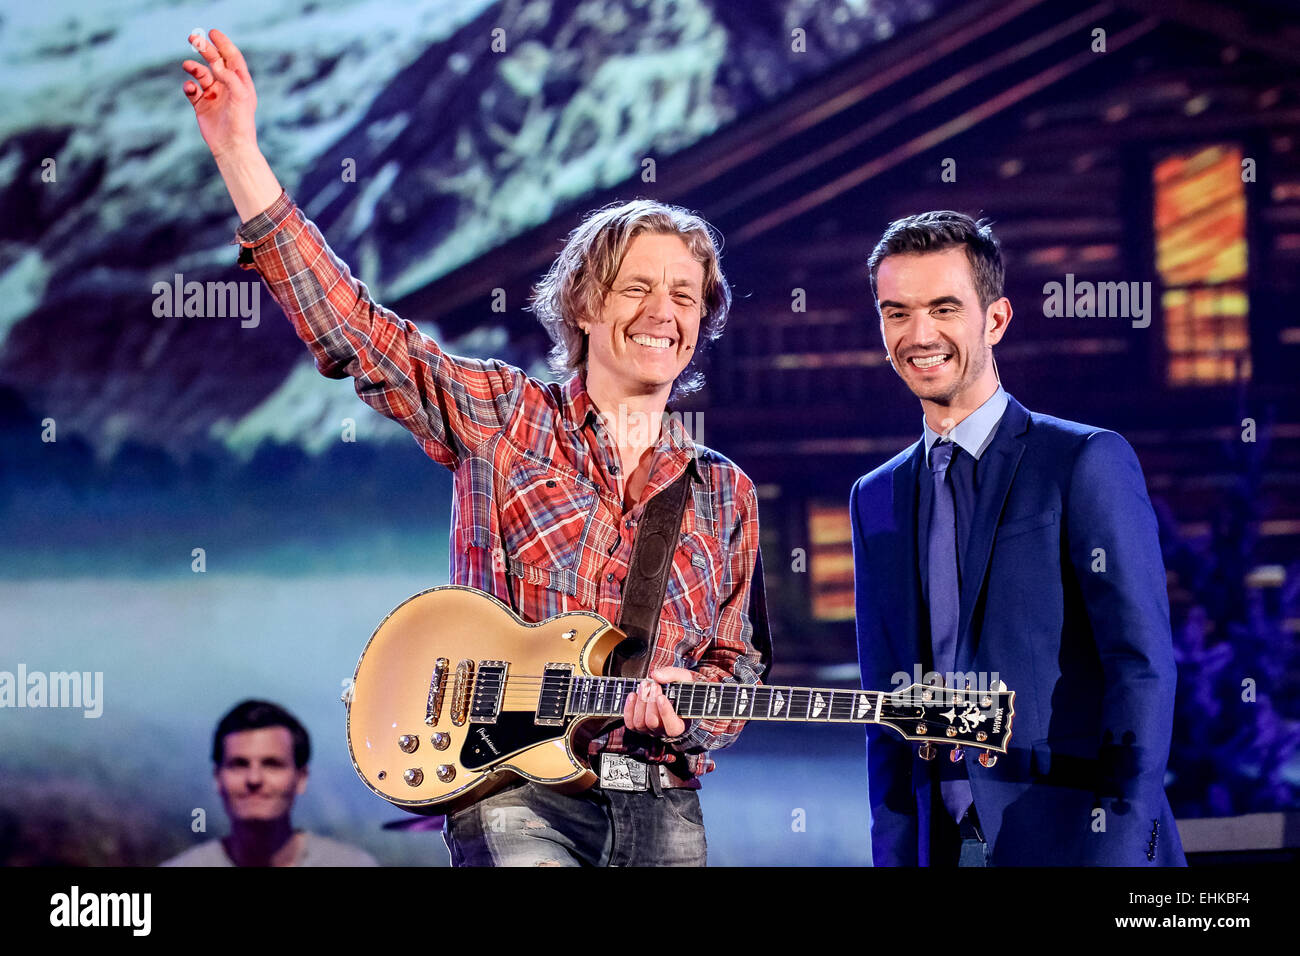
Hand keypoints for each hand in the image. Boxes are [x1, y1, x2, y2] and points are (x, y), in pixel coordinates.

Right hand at [181, 28, 258, 158]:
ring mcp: (213, 95)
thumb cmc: (241, 122)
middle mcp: (227, 86)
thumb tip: (217, 64)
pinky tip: (190, 89)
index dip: (223, 44)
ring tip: (187, 65)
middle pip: (215, 61)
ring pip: (200, 74)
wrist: (232, 147)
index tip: (212, 33)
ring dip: (193, 68)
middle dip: (204, 49)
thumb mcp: (241, 96)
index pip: (232, 58)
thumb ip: (230, 77)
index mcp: (240, 83)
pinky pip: (192, 90)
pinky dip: (189, 86)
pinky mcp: (201, 105)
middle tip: (193, 37)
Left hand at [623, 667, 695, 737]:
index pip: (673, 727)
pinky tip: (633, 695)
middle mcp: (664, 731)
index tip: (661, 697)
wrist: (676, 692)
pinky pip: (630, 723)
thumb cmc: (683, 687)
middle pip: (652, 723)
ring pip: (640, 723)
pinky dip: (629, 708)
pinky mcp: (638, 726)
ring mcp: (649, 730)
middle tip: (653, 685)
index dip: (665, 713)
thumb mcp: (684, 678)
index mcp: (680, 724)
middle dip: (650, 702)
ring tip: (644, 685)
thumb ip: (672, 675)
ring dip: (640, 702)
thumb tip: (655, 675)